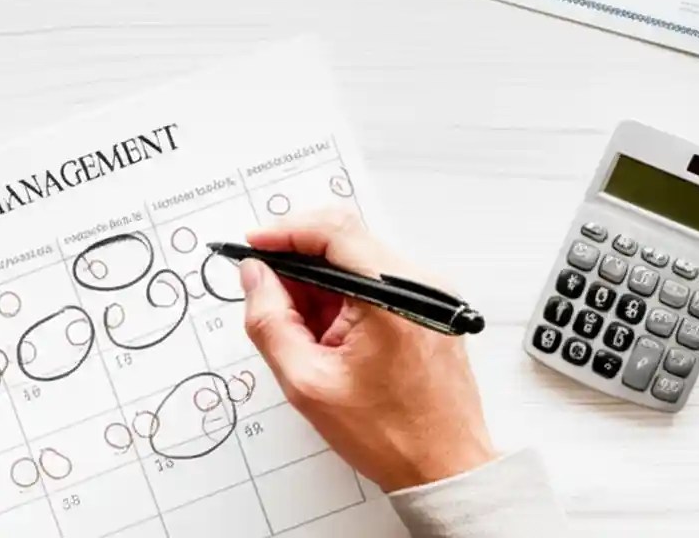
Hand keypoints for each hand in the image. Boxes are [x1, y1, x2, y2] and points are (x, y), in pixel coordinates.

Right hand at [240, 210, 496, 492]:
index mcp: (392, 296)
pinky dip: (343, 297)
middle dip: (298, 262)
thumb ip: (270, 321)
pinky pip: (376, 281)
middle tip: (268, 295)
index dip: (284, 231)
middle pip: (344, 240)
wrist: (445, 467)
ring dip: (320, 284)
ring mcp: (430, 292)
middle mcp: (420, 283)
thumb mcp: (306, 383)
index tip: (253, 245)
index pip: (332, 231)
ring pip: (356, 261)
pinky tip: (331, 335)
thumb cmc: (389, 435)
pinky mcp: (430, 305)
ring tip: (306, 332)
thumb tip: (254, 276)